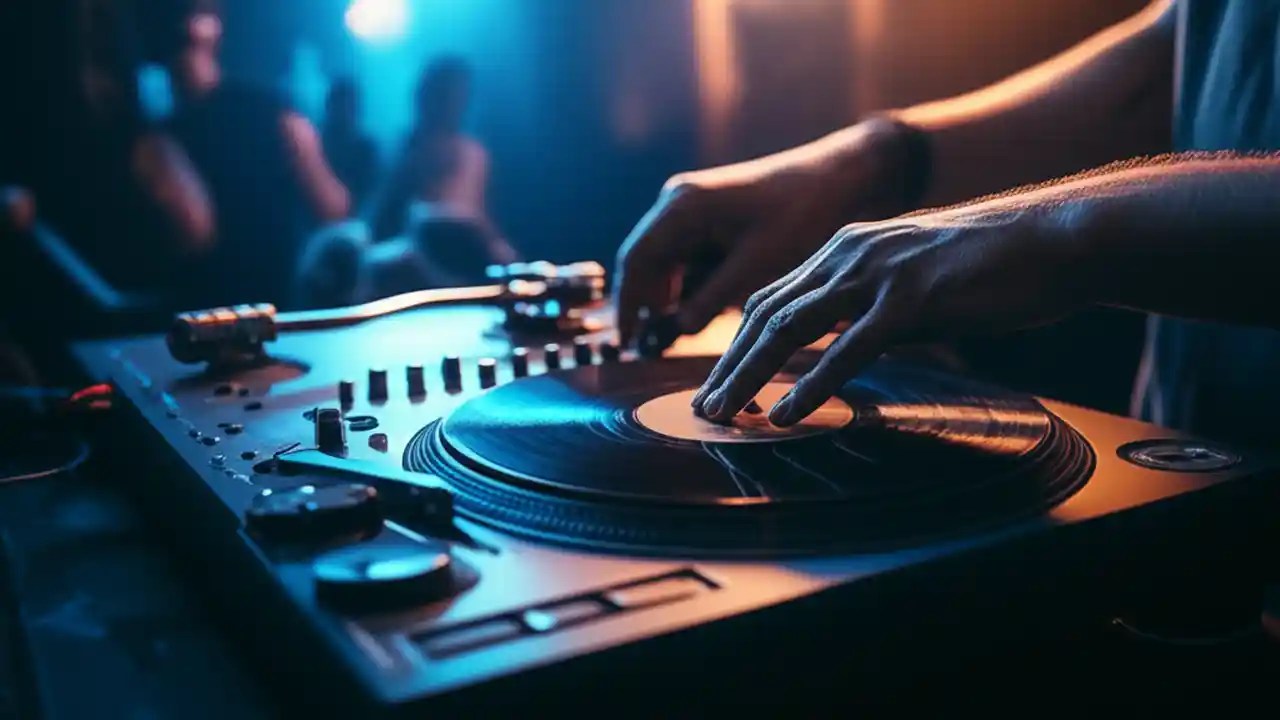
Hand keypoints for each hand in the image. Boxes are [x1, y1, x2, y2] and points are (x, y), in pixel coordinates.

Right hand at [612, 118, 918, 347]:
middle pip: (643, 261)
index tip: (626, 346)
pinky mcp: (709, 214)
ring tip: (666, 339)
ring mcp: (691, 205)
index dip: (628, 306)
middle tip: (643, 350)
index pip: (636, 262)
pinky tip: (692, 312)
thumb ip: (711, 300)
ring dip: (662, 296)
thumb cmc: (801, 217)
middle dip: (643, 305)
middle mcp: (678, 201)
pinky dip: (683, 284)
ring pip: (662, 260)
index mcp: (682, 208)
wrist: (839, 178)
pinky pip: (683, 254)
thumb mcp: (756, 266)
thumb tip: (675, 333)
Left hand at [691, 201, 1089, 425]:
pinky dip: (811, 385)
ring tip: (726, 414)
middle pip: (766, 313)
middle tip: (705, 409)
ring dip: (750, 375)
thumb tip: (840, 350)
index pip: (772, 297)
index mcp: (846, 247)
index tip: (718, 384)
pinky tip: (787, 413)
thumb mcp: (911, 282)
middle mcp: (850, 252)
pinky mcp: (912, 298)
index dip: (737, 343)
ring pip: (791, 328)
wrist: (1055, 239)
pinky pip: (848, 348)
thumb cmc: (990, 266)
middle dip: (729, 364)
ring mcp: (878, 272)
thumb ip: (870, 309)